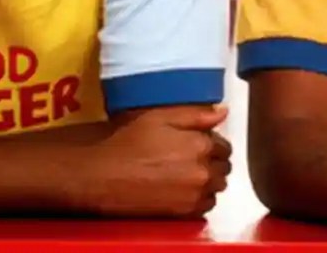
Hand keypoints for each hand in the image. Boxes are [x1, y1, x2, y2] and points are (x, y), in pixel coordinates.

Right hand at [89, 105, 231, 217]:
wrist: (102, 175)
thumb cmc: (128, 141)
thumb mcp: (159, 116)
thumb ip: (196, 114)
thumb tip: (223, 112)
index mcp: (201, 145)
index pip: (225, 146)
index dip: (212, 143)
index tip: (197, 143)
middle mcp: (204, 172)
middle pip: (224, 168)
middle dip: (212, 162)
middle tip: (190, 158)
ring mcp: (195, 196)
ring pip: (215, 188)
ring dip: (207, 181)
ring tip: (185, 175)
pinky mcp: (184, 214)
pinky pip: (204, 206)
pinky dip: (198, 198)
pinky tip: (180, 191)